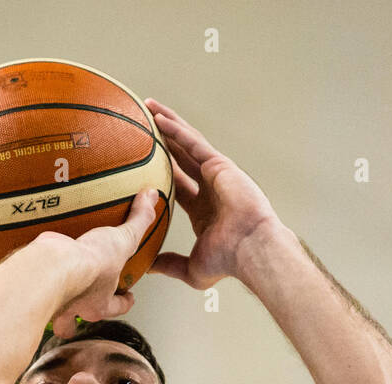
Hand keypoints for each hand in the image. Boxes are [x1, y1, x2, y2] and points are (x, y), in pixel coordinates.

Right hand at [41, 187, 159, 338]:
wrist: (55, 265)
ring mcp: (52, 298)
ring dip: (54, 300)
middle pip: (78, 320)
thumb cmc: (91, 265)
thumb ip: (138, 221)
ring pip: (52, 308)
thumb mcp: (123, 240)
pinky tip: (35, 258)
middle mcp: (74, 306)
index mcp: (99, 304)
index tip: (129, 297)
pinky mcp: (36, 282)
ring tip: (55, 282)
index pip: (117, 307)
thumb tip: (152, 198)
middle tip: (79, 303)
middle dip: (77, 316)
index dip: (125, 302)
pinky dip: (34, 273)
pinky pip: (35, 281)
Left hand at [144, 97, 282, 288]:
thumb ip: (169, 264)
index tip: (142, 166)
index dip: (160, 173)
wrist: (250, 250)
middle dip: (163, 142)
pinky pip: (193, 142)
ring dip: (167, 125)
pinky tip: (159, 118)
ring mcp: (215, 174)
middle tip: (142, 127)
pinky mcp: (219, 165)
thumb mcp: (191, 267)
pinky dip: (176, 129)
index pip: (177, 186)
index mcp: (203, 211)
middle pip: (180, 158)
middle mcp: (209, 188)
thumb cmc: (228, 261)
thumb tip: (147, 267)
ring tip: (147, 108)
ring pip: (186, 143)